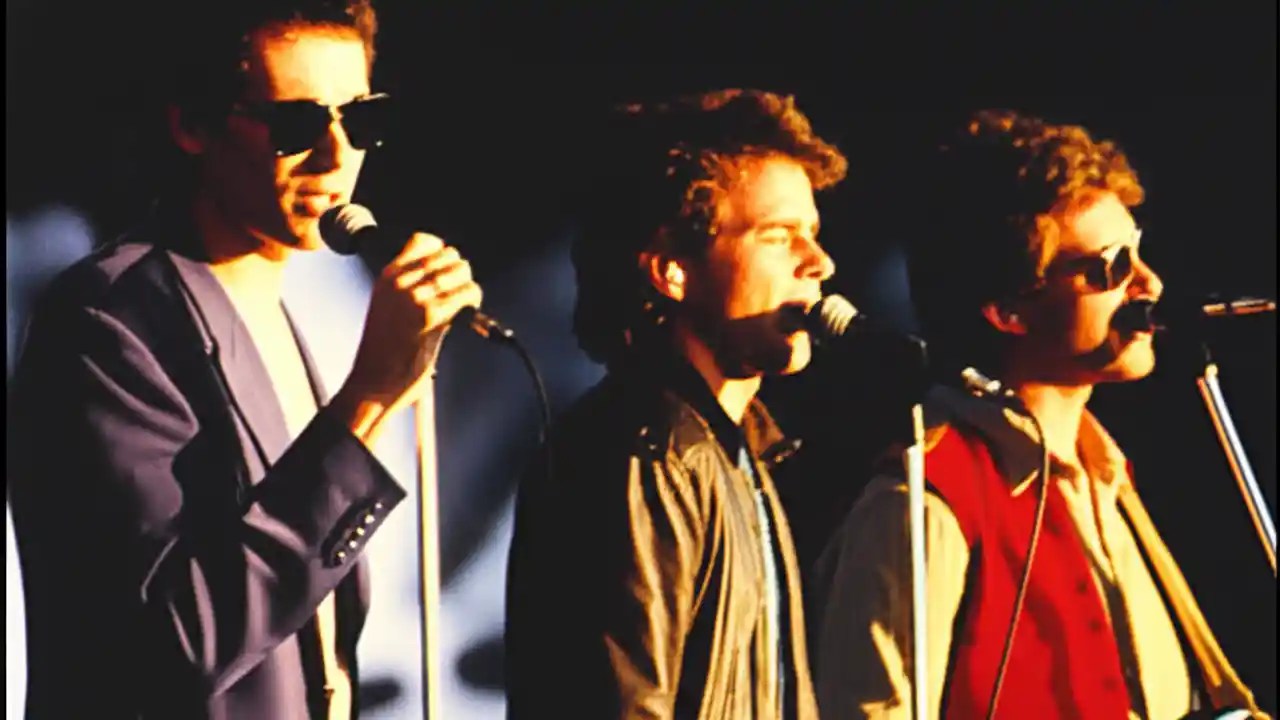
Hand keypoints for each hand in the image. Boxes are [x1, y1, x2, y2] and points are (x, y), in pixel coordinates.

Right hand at [333, 232, 482, 441]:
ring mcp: (414, 296)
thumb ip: (411, 291)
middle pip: (447, 254)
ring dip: (468, 285)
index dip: (442, 253)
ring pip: (459, 270)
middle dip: (460, 272)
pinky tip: (470, 313)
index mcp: (386, 276)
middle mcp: (399, 281)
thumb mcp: (388, 309)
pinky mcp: (430, 315)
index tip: (448, 272)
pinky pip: (466, 293)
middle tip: (461, 292)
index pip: (423, 241)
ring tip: (467, 303)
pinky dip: (474, 300)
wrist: (372, 383)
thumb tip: (447, 280)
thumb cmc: (383, 353)